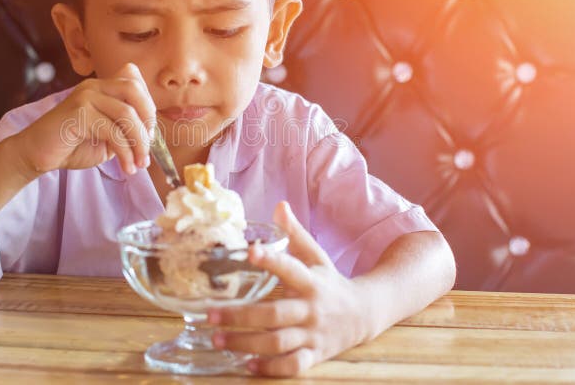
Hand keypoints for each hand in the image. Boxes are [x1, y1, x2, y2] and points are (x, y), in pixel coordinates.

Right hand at [11, 62, 155, 177]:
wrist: (36, 154)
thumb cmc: (70, 146)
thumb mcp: (106, 135)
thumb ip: (124, 128)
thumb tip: (149, 134)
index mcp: (101, 87)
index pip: (134, 82)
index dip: (148, 108)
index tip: (149, 135)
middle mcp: (93, 86)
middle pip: (134, 89)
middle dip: (148, 119)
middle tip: (147, 147)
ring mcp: (85, 97)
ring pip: (126, 113)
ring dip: (139, 142)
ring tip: (139, 163)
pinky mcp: (78, 113)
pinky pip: (112, 132)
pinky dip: (125, 153)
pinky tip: (127, 167)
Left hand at [207, 201, 373, 376]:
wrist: (364, 313)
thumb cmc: (330, 282)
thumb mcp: (316, 256)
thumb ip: (295, 234)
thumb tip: (279, 206)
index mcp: (311, 281)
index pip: (291, 268)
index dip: (272, 260)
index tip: (250, 251)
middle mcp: (311, 309)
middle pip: (275, 314)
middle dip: (241, 316)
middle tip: (210, 315)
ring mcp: (312, 335)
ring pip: (278, 343)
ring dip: (246, 343)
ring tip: (217, 339)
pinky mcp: (315, 355)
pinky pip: (292, 366)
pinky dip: (270, 368)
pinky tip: (246, 365)